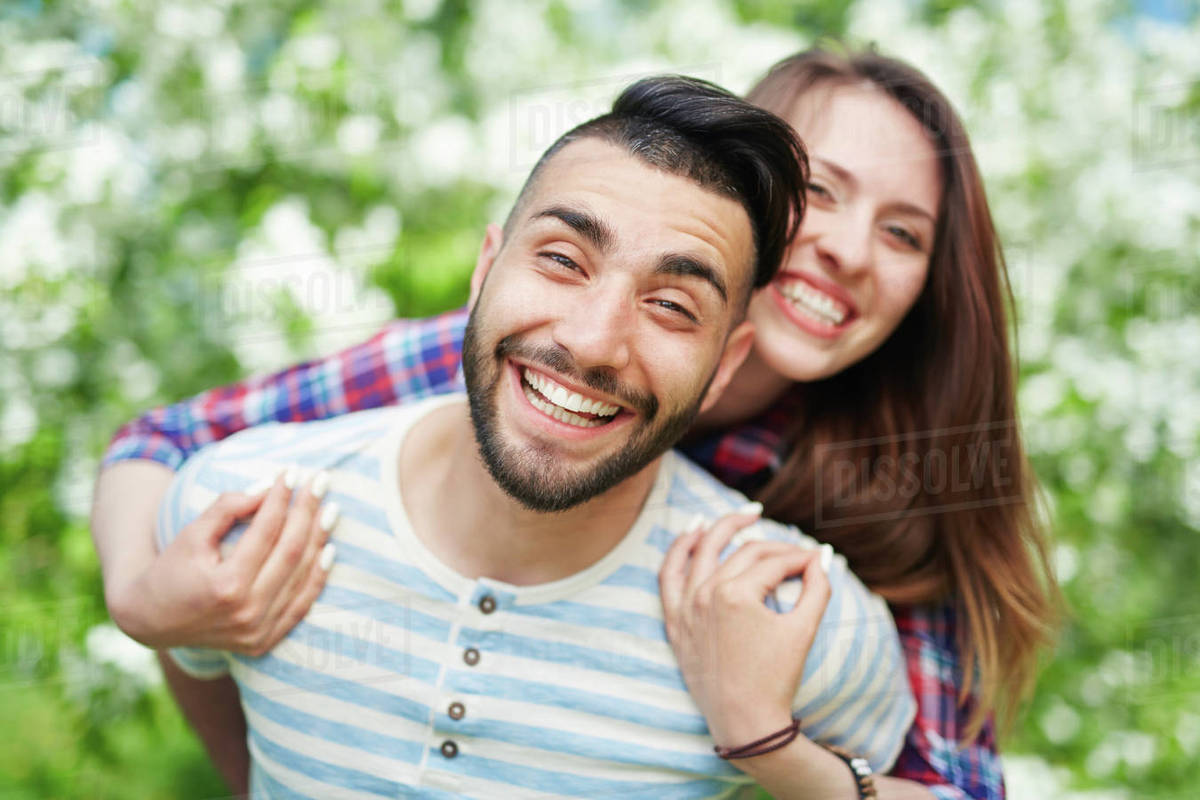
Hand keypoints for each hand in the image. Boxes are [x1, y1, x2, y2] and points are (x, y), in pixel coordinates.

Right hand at [117, 467, 338, 653]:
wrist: (152, 621)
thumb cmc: (172, 570)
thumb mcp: (192, 534)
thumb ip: (227, 508)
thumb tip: (267, 487)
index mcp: (226, 584)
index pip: (266, 531)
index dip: (281, 498)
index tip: (291, 472)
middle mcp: (247, 611)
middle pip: (291, 552)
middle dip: (308, 512)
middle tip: (321, 482)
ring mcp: (259, 630)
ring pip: (302, 577)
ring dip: (319, 540)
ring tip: (330, 509)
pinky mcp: (265, 641)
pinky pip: (302, 605)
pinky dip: (317, 576)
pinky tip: (328, 549)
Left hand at [659, 505, 831, 749]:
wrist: (745, 724)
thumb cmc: (776, 679)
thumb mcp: (803, 630)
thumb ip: (817, 588)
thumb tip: (823, 557)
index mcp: (736, 594)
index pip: (774, 562)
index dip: (801, 559)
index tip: (819, 562)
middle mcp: (705, 594)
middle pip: (745, 554)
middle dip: (776, 549)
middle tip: (798, 553)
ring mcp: (686, 607)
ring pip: (703, 552)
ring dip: (721, 529)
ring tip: (746, 515)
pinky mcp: (676, 622)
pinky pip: (669, 575)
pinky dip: (679, 550)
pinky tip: (694, 532)